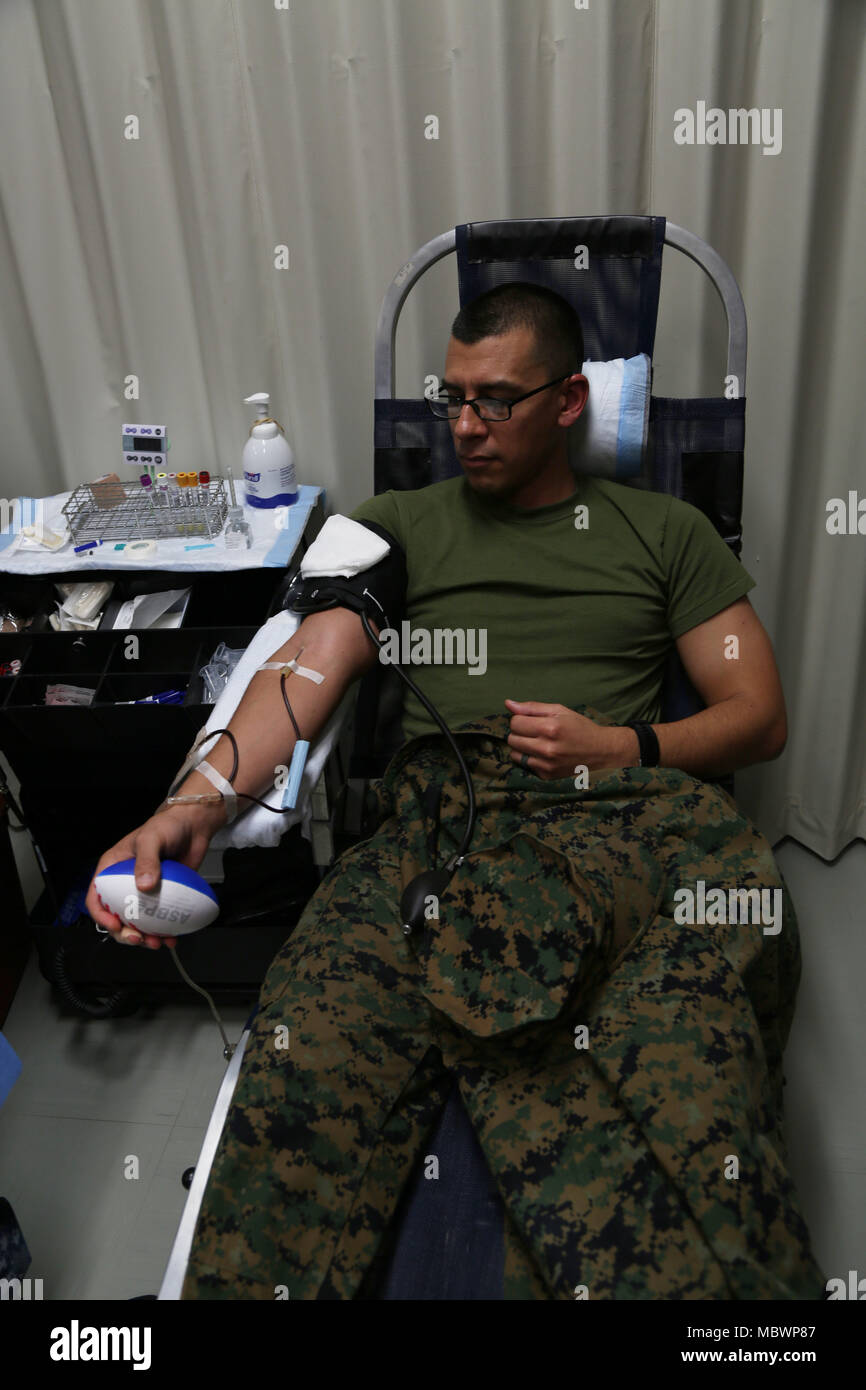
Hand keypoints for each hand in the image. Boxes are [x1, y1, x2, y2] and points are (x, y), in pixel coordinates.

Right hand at [84, 805, 218, 948]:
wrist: (194, 826)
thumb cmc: (168, 826)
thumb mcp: (152, 838)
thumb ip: (147, 860)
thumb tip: (143, 886)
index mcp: (112, 868)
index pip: (96, 896)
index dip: (100, 915)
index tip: (115, 925)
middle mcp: (124, 883)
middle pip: (115, 916)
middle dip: (123, 933)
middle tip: (138, 938)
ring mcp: (144, 893)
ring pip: (136, 923)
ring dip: (144, 937)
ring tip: (156, 942)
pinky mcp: (162, 898)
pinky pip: (158, 921)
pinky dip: (162, 932)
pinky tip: (170, 939)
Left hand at [505, 700, 636, 778]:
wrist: (601, 751)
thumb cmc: (580, 727)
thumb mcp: (559, 711)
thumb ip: (532, 707)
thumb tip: (508, 704)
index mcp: (550, 728)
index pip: (515, 723)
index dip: (520, 719)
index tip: (531, 720)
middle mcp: (547, 748)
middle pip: (512, 739)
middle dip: (520, 733)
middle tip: (534, 732)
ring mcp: (546, 764)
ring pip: (515, 754)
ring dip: (522, 747)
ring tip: (538, 743)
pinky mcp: (547, 775)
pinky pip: (526, 765)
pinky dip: (531, 759)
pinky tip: (544, 754)